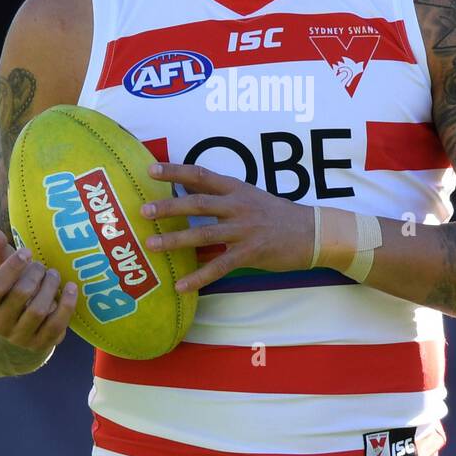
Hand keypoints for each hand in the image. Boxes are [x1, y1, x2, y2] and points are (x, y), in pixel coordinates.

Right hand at [0, 226, 77, 354]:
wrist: (22, 323)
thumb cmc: (13, 287)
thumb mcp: (3, 269)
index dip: (11, 267)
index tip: (27, 251)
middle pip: (20, 295)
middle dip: (36, 274)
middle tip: (43, 265)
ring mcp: (20, 338)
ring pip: (38, 311)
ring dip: (51, 287)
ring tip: (55, 274)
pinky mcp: (41, 344)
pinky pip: (56, 326)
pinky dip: (67, 305)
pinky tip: (71, 288)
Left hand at [140, 162, 314, 292]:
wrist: (312, 233)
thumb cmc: (277, 216)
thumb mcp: (250, 198)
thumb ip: (220, 198)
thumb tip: (186, 194)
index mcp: (236, 189)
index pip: (201, 174)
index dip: (175, 171)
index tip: (151, 170)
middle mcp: (238, 205)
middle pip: (197, 203)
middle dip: (168, 207)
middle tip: (143, 211)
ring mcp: (244, 229)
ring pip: (203, 233)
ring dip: (175, 239)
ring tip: (151, 245)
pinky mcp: (251, 252)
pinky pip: (220, 265)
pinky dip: (199, 277)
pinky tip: (181, 285)